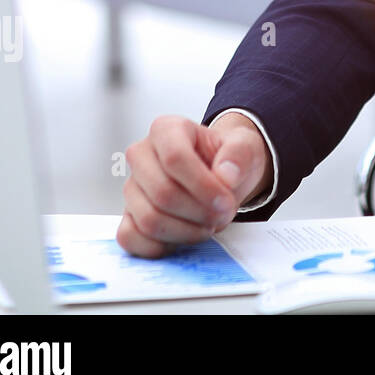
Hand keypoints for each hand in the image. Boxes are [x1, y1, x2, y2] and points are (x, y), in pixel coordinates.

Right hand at [116, 113, 270, 257]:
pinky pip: (130, 238)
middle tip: (223, 214)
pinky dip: (160, 246)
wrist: (221, 174)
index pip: (175, 157)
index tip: (225, 200)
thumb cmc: (228, 157)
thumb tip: (226, 175)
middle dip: (198, 211)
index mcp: (166, 129)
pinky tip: (185, 236)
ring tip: (209, 223)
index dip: (202, 185)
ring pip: (149, 219)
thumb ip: (239, 154)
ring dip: (186, 231)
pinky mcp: (128, 215)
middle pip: (162, 193)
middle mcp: (142, 155)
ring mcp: (132, 187)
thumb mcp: (246, 146)